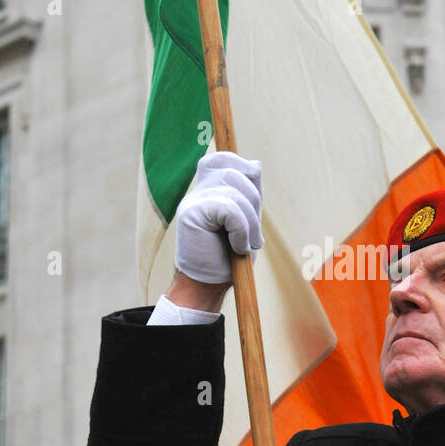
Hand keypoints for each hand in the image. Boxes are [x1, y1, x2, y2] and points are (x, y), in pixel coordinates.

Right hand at [174, 151, 262, 284]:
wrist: (207, 287)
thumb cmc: (228, 258)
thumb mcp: (247, 220)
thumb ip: (249, 193)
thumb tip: (255, 164)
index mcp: (208, 190)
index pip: (223, 158)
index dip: (243, 168)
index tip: (252, 202)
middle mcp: (196, 191)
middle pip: (235, 173)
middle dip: (253, 202)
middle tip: (251, 234)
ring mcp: (191, 201)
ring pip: (234, 191)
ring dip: (250, 222)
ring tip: (245, 244)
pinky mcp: (190, 214)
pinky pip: (229, 209)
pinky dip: (241, 230)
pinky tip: (236, 247)